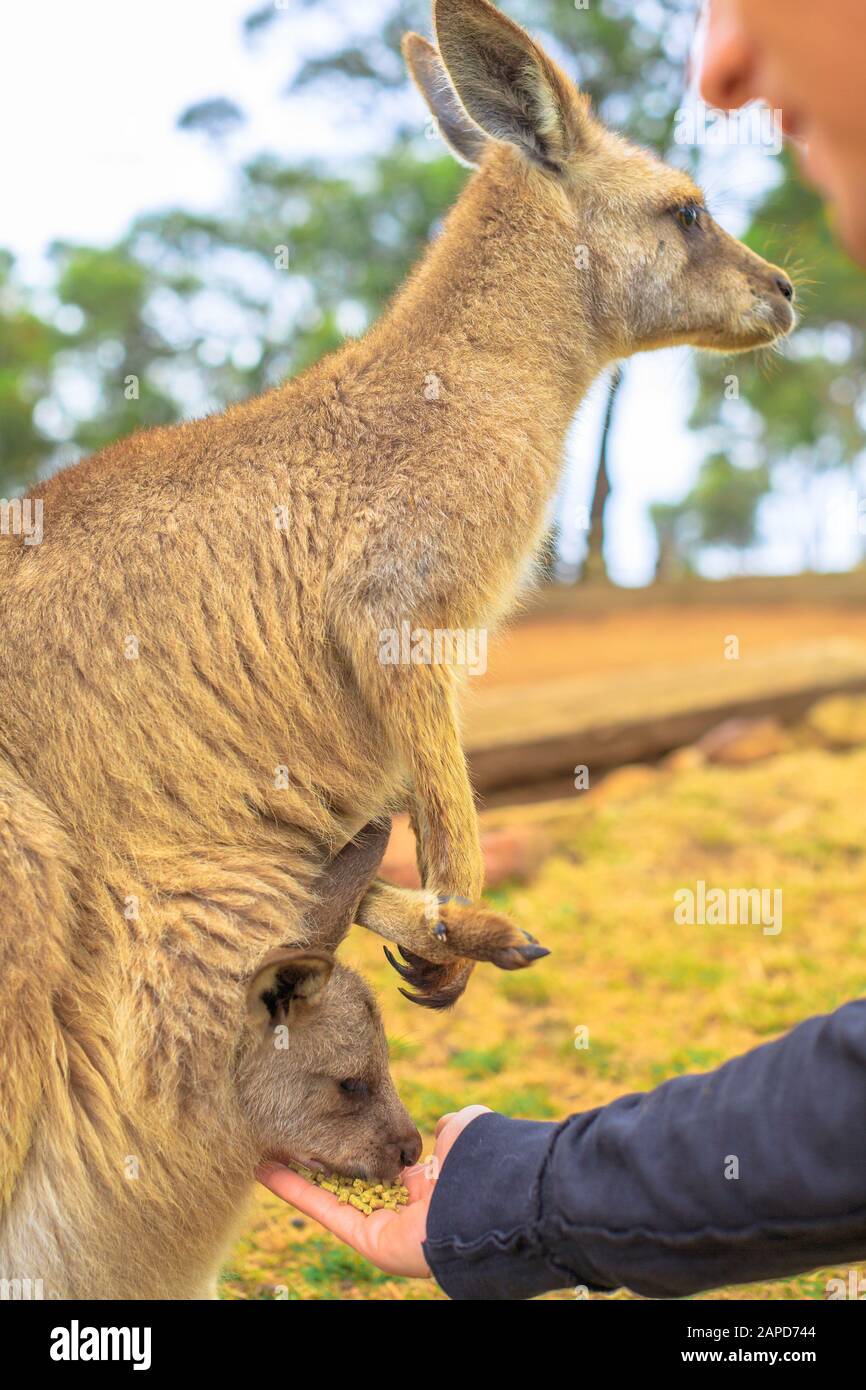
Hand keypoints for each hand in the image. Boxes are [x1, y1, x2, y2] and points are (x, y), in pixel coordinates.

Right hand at [256, 1105, 490, 1278]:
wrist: (493, 1202)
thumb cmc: (481, 1163)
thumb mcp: (465, 1131)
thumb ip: (448, 1128)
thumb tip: (439, 1128)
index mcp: (426, 1182)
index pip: (381, 1163)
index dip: (354, 1146)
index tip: (330, 1128)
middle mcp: (402, 1207)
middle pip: (349, 1182)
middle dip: (317, 1164)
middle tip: (285, 1142)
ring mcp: (383, 1225)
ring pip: (330, 1197)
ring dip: (295, 1177)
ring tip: (263, 1155)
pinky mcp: (368, 1240)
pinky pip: (327, 1212)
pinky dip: (295, 1191)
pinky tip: (268, 1171)